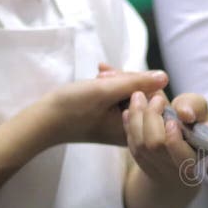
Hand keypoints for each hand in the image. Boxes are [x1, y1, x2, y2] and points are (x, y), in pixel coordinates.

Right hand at [39, 70, 168, 145]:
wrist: (43, 121)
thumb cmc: (72, 107)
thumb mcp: (105, 90)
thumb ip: (136, 82)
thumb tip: (165, 77)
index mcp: (136, 131)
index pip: (156, 99)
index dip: (138, 81)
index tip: (114, 78)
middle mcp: (134, 131)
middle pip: (146, 95)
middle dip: (126, 79)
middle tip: (101, 75)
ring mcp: (123, 125)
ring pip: (132, 93)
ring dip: (117, 80)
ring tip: (96, 77)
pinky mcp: (113, 119)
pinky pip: (121, 98)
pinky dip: (111, 85)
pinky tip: (97, 76)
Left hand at [123, 91, 207, 188]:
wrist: (181, 147)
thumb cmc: (196, 125)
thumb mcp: (201, 113)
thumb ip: (195, 107)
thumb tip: (184, 114)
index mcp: (200, 162)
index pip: (184, 159)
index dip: (174, 141)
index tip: (171, 120)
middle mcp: (179, 172)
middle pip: (156, 147)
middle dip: (152, 118)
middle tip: (155, 98)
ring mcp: (160, 172)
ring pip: (141, 146)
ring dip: (137, 118)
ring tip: (138, 97)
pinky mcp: (145, 168)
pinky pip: (133, 148)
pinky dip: (129, 127)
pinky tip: (129, 112)